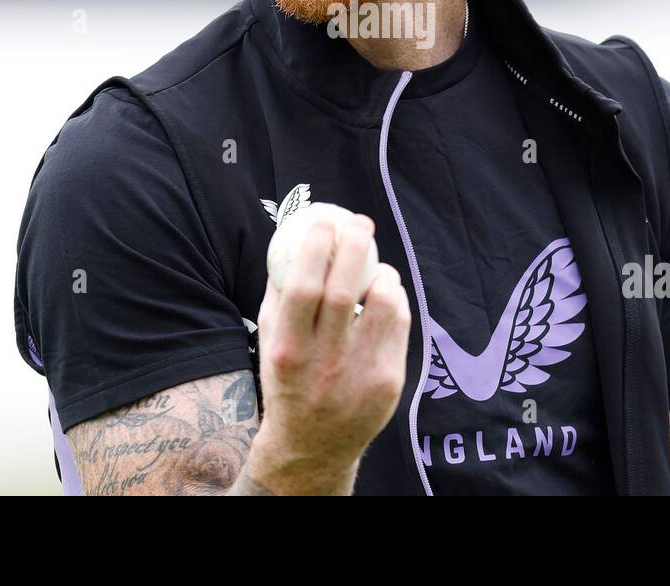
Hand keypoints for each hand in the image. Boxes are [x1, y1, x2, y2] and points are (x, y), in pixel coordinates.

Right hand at [249, 213, 410, 492]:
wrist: (312, 446)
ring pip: (384, 305)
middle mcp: (324, 363)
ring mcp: (361, 374)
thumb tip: (290, 239)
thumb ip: (278, 294)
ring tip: (375, 265)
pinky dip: (395, 299)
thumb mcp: (270, 341)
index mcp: (289, 350)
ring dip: (382, 274)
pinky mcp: (389, 382)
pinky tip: (386, 293)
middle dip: (355, 247)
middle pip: (345, 291)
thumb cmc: (288, 381)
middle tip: (359, 223)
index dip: (316, 248)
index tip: (324, 222)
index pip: (304, 288)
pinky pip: (400, 325)